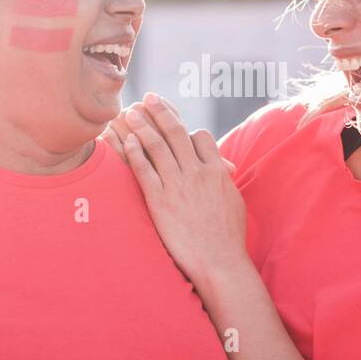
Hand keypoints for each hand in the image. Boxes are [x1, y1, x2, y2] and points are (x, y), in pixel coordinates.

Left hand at [118, 93, 249, 287]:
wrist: (219, 262)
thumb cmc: (229, 236)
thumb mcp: (234, 202)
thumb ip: (225, 180)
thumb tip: (225, 168)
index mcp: (217, 171)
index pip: (201, 136)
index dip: (187, 129)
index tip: (175, 123)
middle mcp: (197, 172)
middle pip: (177, 132)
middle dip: (161, 111)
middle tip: (149, 97)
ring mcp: (178, 185)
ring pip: (157, 145)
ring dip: (142, 125)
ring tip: (131, 112)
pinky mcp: (160, 200)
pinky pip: (144, 169)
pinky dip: (135, 152)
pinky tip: (126, 141)